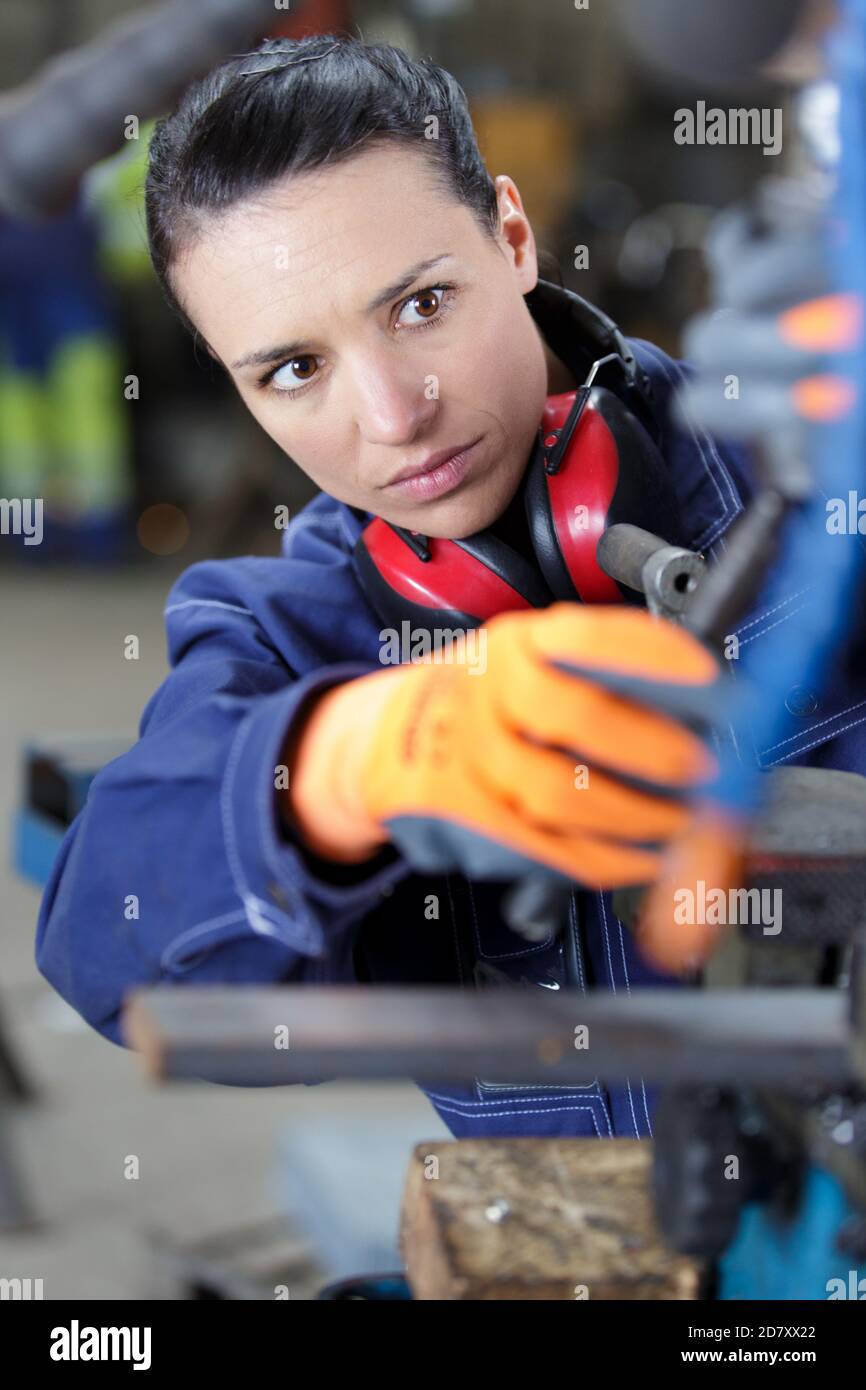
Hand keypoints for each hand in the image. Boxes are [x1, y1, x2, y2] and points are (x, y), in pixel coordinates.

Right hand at [287, 602, 721, 888]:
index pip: (590, 638)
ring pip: (557, 793)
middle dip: (651, 748)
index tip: (710, 683)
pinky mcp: (461, 812)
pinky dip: (601, 860)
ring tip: (684, 825)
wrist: (388, 737)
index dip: (653, 660)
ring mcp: (470, 754)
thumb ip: (609, 680)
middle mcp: (489, 689)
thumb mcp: (534, 662)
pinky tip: (641, 858)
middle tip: (704, 768)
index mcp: (520, 642)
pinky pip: (540, 845)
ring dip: (634, 816)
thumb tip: (711, 711)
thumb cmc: (491, 701)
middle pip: (573, 716)